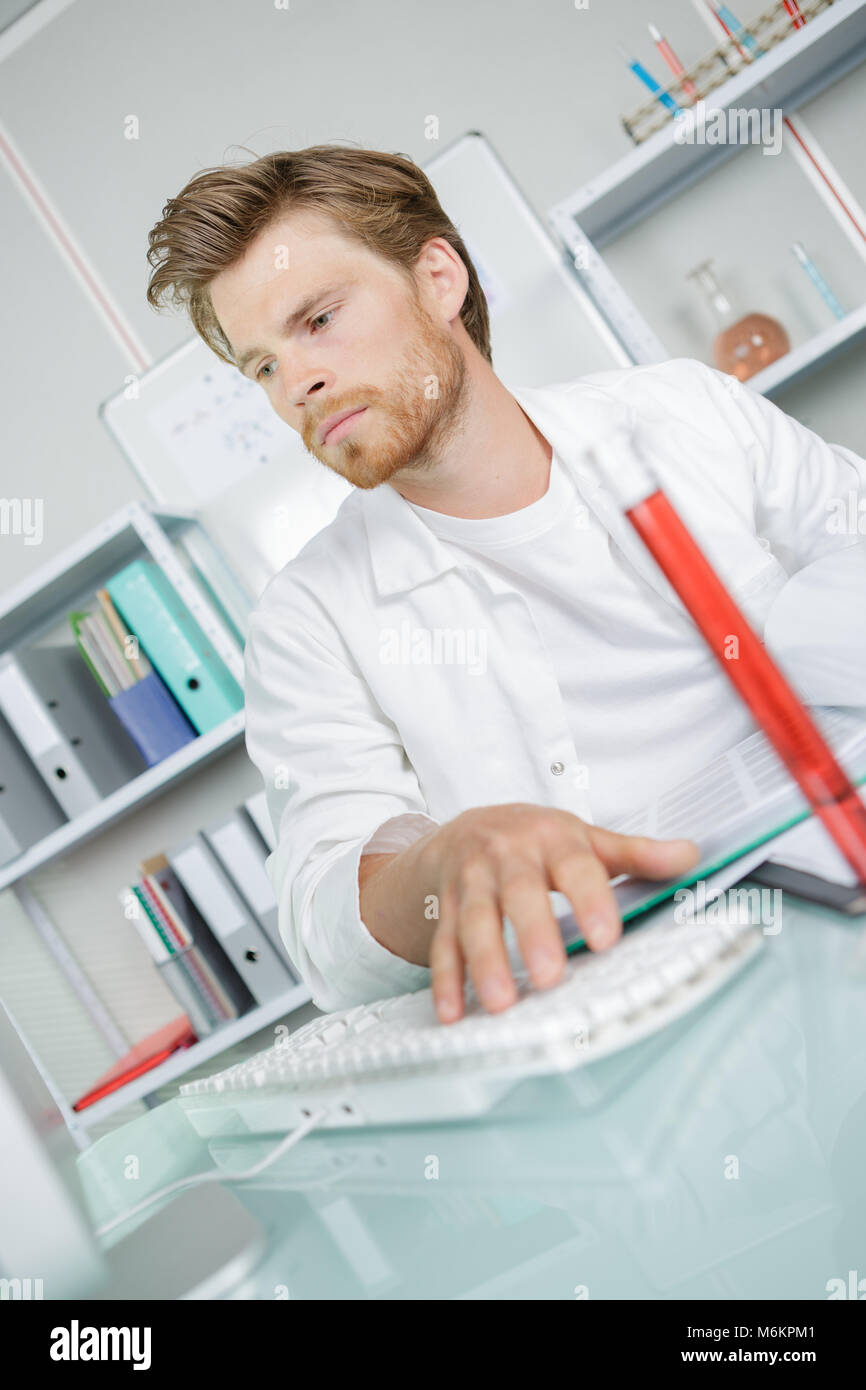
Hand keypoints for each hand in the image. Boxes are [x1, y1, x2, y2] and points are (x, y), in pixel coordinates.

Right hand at [425, 802, 698, 1022]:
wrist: (467, 827)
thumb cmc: (536, 840)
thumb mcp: (585, 838)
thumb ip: (635, 852)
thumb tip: (690, 856)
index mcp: (552, 838)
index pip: (576, 868)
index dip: (590, 900)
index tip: (606, 938)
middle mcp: (507, 857)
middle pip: (518, 894)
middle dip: (532, 935)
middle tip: (549, 977)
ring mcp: (472, 882)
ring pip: (474, 921)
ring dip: (485, 962)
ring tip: (501, 1003)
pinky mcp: (445, 908)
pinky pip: (443, 944)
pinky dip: (445, 981)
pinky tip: (452, 1013)